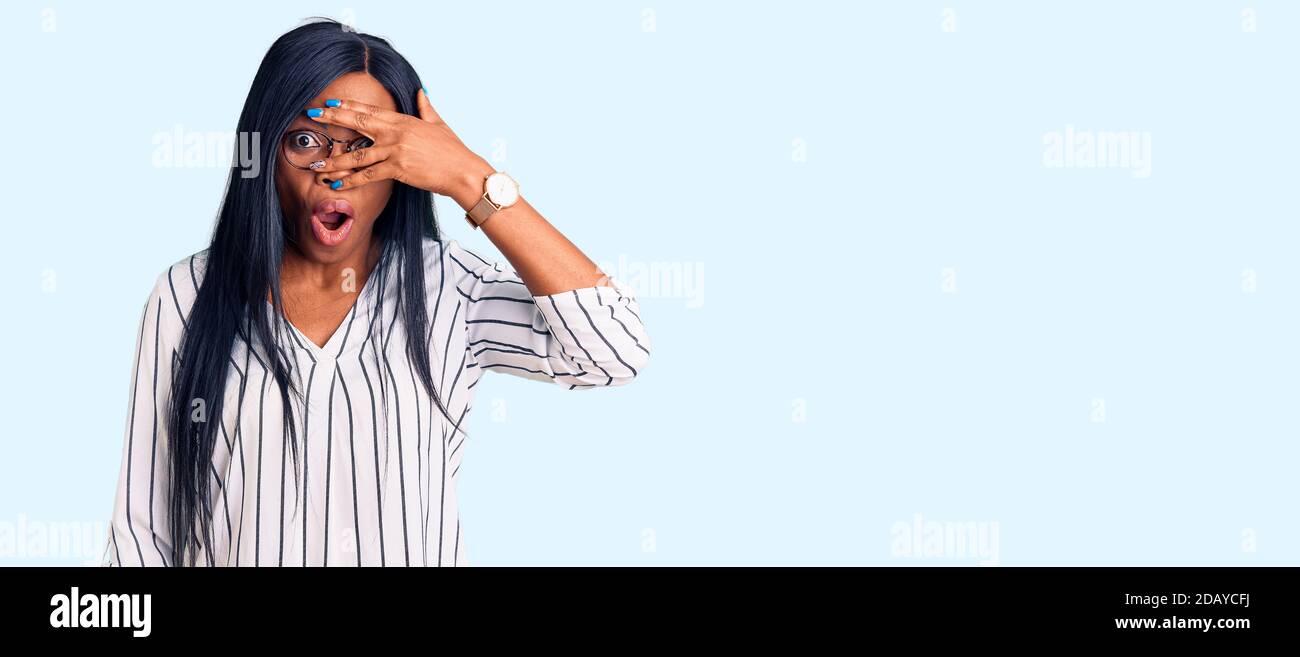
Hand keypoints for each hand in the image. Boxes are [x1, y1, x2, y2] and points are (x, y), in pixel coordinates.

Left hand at [305, 90, 493, 207]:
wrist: (463, 171)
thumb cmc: (453, 150)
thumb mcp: (438, 124)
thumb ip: (426, 108)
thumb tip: (421, 92)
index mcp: (403, 120)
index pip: (368, 109)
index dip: (346, 105)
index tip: (328, 103)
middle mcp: (395, 132)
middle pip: (357, 122)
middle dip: (333, 119)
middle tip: (312, 116)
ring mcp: (395, 150)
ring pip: (357, 155)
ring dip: (335, 161)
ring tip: (317, 165)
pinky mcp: (398, 169)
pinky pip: (368, 175)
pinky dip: (350, 181)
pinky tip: (335, 184)